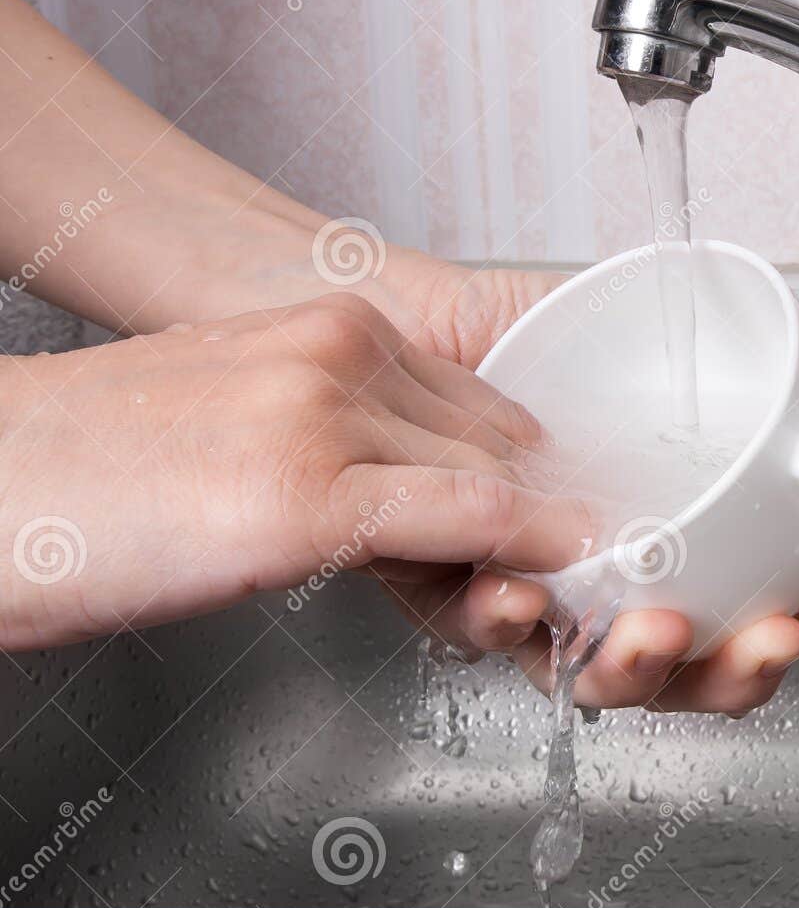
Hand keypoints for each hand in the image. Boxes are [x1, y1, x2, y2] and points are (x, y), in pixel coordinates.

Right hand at [0, 294, 587, 649]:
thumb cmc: (93, 465)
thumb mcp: (241, 412)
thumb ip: (335, 431)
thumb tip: (409, 486)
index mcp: (329, 329)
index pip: (475, 400)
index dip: (527, 470)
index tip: (564, 513)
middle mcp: (340, 354)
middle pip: (498, 437)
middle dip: (545, 506)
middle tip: (596, 556)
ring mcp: (327, 417)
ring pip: (494, 476)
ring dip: (547, 536)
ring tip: (592, 578)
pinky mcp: (309, 494)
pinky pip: (464, 518)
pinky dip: (531, 546)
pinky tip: (570, 564)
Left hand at [355, 253, 798, 713]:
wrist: (409, 312)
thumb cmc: (527, 344)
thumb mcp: (644, 343)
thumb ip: (750, 367)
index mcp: (658, 550)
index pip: (738, 618)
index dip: (796, 621)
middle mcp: (595, 588)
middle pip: (679, 671)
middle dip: (731, 673)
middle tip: (767, 637)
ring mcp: (526, 596)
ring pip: (584, 673)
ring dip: (628, 667)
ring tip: (652, 629)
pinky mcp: (440, 588)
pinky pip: (475, 632)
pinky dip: (506, 624)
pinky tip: (522, 596)